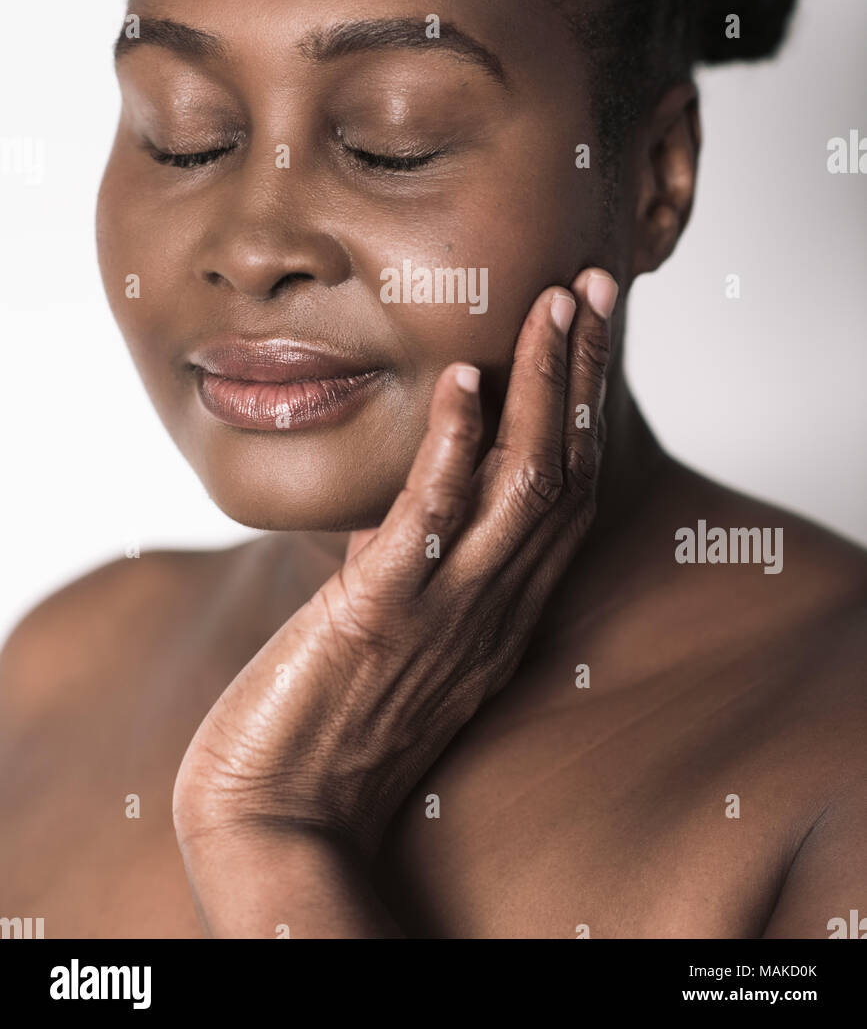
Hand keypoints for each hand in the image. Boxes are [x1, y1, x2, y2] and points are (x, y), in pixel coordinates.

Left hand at [173, 268, 616, 880]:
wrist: (273, 817)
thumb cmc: (322, 722)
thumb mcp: (392, 629)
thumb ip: (414, 562)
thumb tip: (405, 493)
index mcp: (500, 610)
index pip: (565, 491)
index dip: (584, 405)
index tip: (588, 327)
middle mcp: (493, 609)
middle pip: (566, 473)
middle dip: (585, 375)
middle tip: (597, 286)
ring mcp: (445, 613)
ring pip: (526, 486)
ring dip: (545, 388)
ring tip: (555, 304)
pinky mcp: (381, 617)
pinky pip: (434, 522)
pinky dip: (455, 446)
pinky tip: (463, 379)